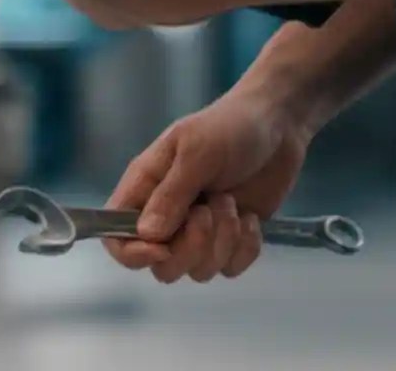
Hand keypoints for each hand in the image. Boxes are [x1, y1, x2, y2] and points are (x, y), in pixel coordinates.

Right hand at [102, 81, 313, 282]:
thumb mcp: (197, 152)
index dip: (133, 253)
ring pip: (197, 271)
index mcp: (146, 188)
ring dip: (221, 241)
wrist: (279, 124)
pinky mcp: (232, 239)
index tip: (162, 247)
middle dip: (190, 247)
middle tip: (208, 211)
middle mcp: (169, 216)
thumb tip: (147, 234)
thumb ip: (172, 194)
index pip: (116, 237)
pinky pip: (230, 268)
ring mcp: (201, 231)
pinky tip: (251, 217)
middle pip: (160, 266)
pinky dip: (245, 248)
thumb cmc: (231, 127)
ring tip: (231, 202)